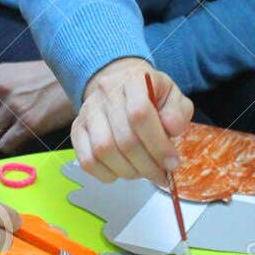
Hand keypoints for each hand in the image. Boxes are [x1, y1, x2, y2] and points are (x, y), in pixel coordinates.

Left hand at [0, 60, 76, 151]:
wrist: (79, 80)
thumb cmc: (51, 78)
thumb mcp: (19, 73)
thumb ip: (0, 87)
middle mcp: (2, 89)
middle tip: (2, 133)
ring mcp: (15, 106)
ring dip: (1, 138)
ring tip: (15, 134)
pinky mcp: (28, 123)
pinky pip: (6, 144)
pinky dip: (10, 147)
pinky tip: (21, 142)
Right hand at [70, 57, 192, 183]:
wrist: (122, 87)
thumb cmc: (152, 95)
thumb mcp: (173, 97)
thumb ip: (178, 112)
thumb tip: (171, 129)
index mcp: (133, 79)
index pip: (140, 113)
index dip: (158, 144)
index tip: (172, 162)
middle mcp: (105, 92)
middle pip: (124, 138)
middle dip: (147, 164)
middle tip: (161, 174)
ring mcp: (87, 111)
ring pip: (104, 151)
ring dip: (128, 171)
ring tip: (144, 172)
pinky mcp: (77, 130)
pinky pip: (87, 161)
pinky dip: (107, 174)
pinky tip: (123, 171)